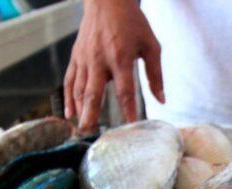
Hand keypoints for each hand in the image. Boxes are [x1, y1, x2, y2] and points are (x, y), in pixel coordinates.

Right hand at [64, 0, 164, 131]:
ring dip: (80, 109)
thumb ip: (156, 75)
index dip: (128, 110)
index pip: (125, 91)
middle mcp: (99, 60)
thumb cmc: (132, 23)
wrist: (107, 0)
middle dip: (91, 113)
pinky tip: (70, 113)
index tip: (130, 126)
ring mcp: (85, 58)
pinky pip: (70, 80)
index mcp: (120, 58)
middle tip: (90, 132)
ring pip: (79, 88)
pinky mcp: (76, 56)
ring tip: (82, 128)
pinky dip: (68, 97)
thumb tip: (162, 100)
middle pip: (94, 92)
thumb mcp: (151, 45)